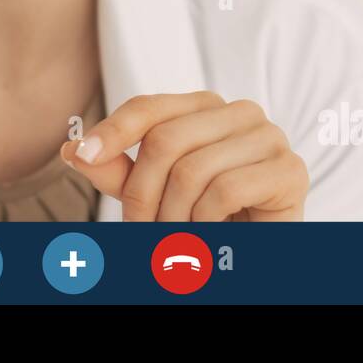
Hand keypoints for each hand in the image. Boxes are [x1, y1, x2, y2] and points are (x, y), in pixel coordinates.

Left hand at [59, 91, 307, 220]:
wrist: (257, 255)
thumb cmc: (205, 220)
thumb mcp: (152, 194)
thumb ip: (117, 170)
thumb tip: (73, 147)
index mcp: (206, 107)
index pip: (150, 107)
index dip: (113, 130)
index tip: (82, 156)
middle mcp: (241, 112)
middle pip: (166, 140)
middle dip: (142, 195)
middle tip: (142, 233)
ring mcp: (270, 137)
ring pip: (193, 170)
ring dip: (173, 219)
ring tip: (175, 243)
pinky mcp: (289, 170)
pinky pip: (225, 190)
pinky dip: (206, 223)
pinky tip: (208, 239)